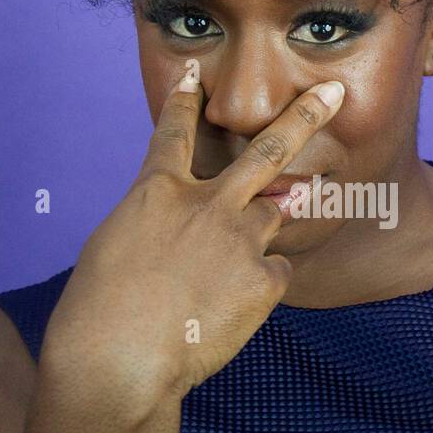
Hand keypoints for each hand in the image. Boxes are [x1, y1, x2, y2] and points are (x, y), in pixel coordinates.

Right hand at [39, 68, 345, 414]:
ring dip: (258, 232)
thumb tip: (183, 226)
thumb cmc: (99, 313)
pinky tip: (225, 312)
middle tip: (333, 94)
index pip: (174, 133)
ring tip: (223, 269)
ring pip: (272, 216)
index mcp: (157, 192)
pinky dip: (257, 289)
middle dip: (304, 116)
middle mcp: (205, 204)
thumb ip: (156, 224)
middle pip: (266, 149)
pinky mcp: (263, 279)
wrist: (118, 358)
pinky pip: (274, 273)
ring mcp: (240, 238)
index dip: (185, 101)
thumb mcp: (113, 249)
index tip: (197, 74)